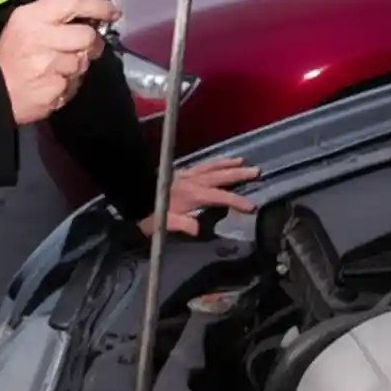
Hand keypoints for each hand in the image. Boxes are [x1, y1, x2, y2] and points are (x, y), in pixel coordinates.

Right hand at [0, 0, 119, 124]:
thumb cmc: (12, 52)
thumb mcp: (24, 23)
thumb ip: (56, 16)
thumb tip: (94, 16)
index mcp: (32, 17)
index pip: (74, 2)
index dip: (99, 5)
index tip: (113, 12)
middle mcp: (42, 38)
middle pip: (87, 36)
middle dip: (93, 42)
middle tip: (87, 46)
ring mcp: (49, 66)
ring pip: (83, 62)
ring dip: (78, 64)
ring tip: (58, 66)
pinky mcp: (55, 90)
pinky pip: (76, 84)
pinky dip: (70, 83)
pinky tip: (53, 81)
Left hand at [138, 157, 259, 236]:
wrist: (133, 197)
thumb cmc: (148, 214)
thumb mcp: (163, 224)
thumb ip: (181, 224)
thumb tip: (198, 229)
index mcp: (191, 195)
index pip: (219, 197)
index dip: (236, 201)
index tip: (252, 207)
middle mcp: (192, 182)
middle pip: (219, 176)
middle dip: (238, 175)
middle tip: (256, 171)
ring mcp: (186, 176)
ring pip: (211, 167)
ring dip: (227, 165)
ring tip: (242, 161)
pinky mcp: (180, 173)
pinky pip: (202, 165)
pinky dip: (213, 162)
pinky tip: (217, 163)